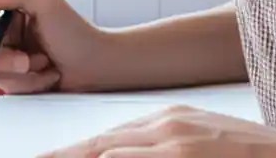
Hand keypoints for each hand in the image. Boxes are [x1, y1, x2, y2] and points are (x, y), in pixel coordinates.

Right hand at [0, 0, 111, 93]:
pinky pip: (8, 84)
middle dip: (3, 56)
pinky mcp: (16, 78)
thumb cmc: (74, 31)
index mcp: (8, 9)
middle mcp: (4, 32)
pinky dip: (30, 82)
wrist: (95, 64)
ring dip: (20, 71)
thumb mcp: (46, 1)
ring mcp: (9, 55)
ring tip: (45, 64)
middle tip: (26, 60)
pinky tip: (48, 74)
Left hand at [39, 106, 275, 157]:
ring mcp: (175, 142)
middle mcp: (167, 126)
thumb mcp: (204, 144)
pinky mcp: (185, 156)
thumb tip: (122, 157)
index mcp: (169, 121)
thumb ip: (164, 151)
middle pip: (99, 146)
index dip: (71, 155)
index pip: (106, 141)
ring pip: (109, 154)